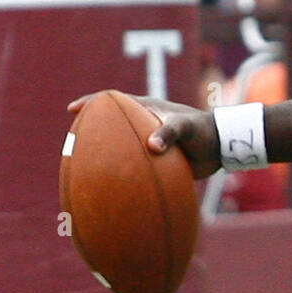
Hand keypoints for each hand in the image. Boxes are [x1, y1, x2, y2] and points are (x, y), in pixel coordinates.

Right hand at [67, 93, 221, 178]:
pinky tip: (112, 191)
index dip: (91, 103)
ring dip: (104, 157)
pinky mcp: (154, 161)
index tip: (73, 110)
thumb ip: (170, 133)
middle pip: (110, 126)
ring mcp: (147, 143)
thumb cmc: (203, 130)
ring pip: (119, 149)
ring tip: (82, 171)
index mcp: (145, 109)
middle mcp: (143, 124)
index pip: (112, 101)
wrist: (221, 148)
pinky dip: (122, 176)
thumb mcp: (186, 127)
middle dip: (90, 133)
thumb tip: (151, 147)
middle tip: (71, 144)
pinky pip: (133, 167)